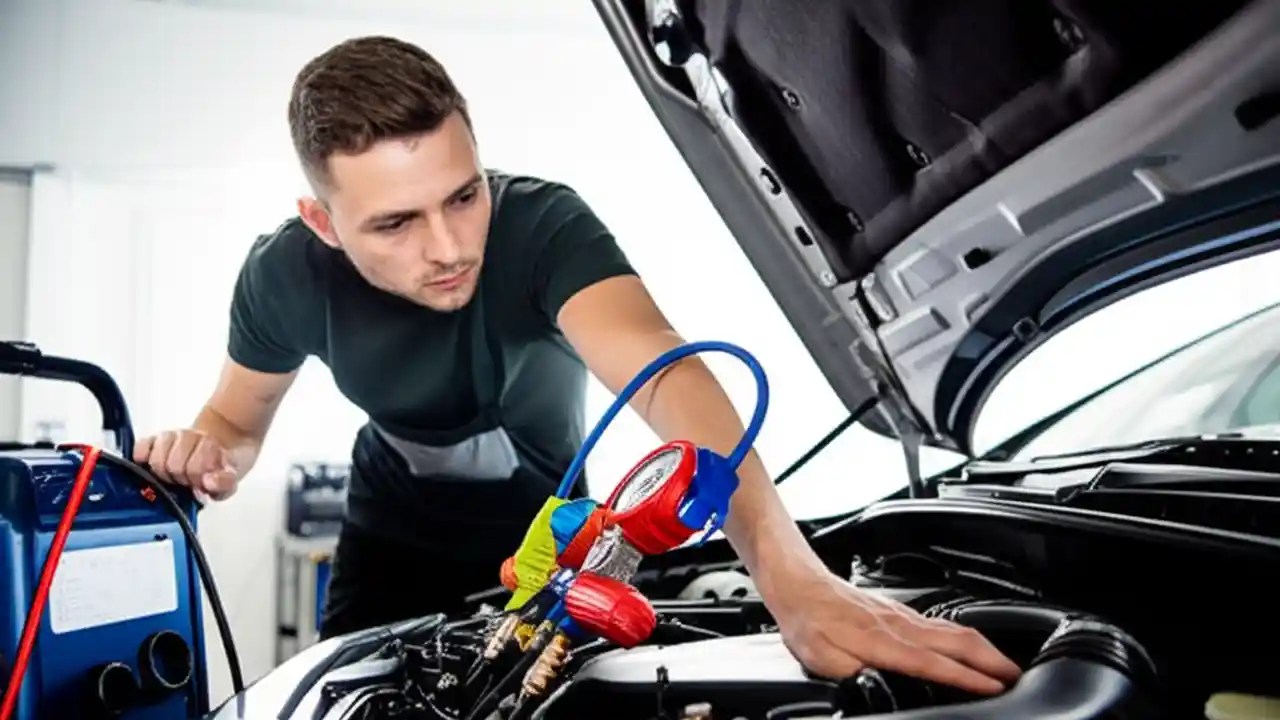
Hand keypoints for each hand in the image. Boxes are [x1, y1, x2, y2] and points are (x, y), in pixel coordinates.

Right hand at [133, 429, 239, 500]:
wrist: (219, 444)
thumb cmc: (220, 465)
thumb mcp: (231, 477)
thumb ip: (225, 482)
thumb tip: (208, 482)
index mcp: (210, 446)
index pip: (195, 468)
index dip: (197, 480)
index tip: (202, 483)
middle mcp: (189, 436)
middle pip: (173, 466)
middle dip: (180, 478)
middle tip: (187, 479)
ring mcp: (170, 436)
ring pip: (156, 460)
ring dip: (163, 473)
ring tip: (173, 474)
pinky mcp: (153, 438)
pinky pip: (141, 447)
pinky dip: (142, 457)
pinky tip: (151, 465)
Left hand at [769, 566, 1021, 694]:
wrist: (797, 582)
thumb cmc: (806, 620)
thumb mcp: (822, 660)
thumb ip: (855, 677)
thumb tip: (878, 690)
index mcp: (884, 641)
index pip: (936, 665)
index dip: (969, 680)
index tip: (996, 691)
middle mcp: (901, 625)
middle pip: (961, 642)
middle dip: (995, 662)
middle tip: (1021, 680)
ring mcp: (903, 615)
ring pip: (956, 631)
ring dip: (986, 650)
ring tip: (1007, 668)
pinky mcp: (899, 611)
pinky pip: (943, 625)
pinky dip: (967, 639)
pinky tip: (970, 648)